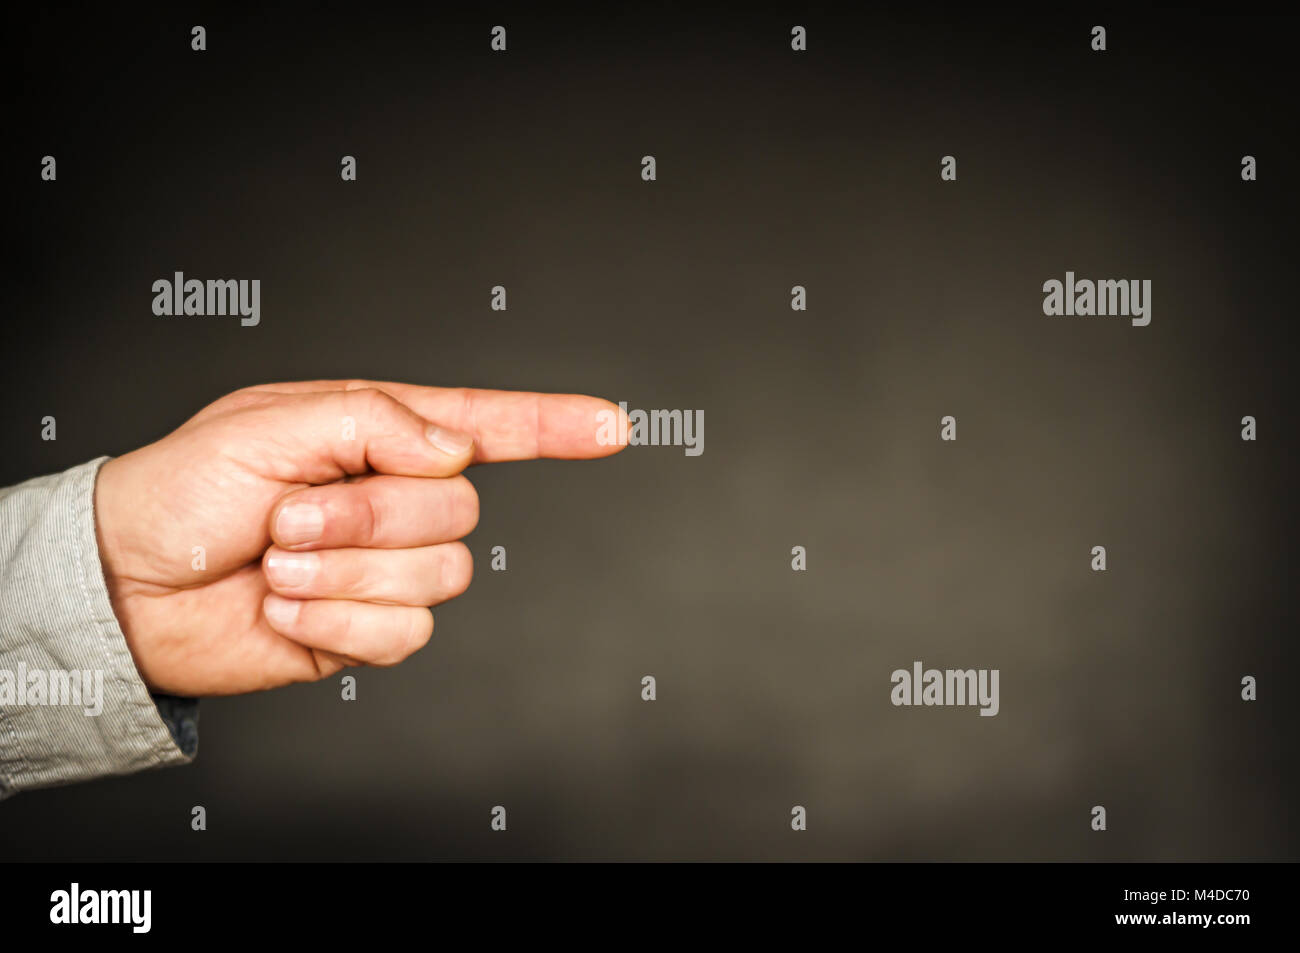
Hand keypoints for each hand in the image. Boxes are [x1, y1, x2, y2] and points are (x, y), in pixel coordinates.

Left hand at [93, 379, 624, 695]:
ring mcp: (387, 567)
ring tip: (281, 561)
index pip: (487, 426)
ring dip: (345, 571)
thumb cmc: (184, 490)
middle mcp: (393, 499)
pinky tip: (290, 607)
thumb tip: (451, 448)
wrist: (131, 590)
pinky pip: (406, 633)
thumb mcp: (270, 421)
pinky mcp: (371, 628)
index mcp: (379, 435)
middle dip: (366, 515)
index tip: (613, 426)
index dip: (554, 426)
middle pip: (458, 507)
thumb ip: (376, 418)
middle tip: (289, 515)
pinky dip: (339, 622)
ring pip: (438, 574)